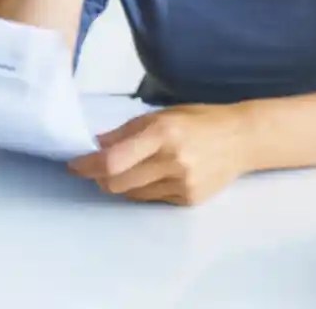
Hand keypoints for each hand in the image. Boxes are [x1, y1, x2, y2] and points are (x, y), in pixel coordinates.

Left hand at [67, 104, 252, 205]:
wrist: (242, 139)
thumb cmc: (199, 121)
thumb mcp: (162, 115)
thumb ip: (126, 131)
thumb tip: (94, 145)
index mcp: (163, 133)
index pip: (113, 160)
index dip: (88, 165)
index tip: (74, 164)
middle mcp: (172, 161)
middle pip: (118, 183)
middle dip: (100, 177)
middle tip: (96, 168)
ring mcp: (182, 183)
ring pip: (132, 194)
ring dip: (120, 183)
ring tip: (128, 168)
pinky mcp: (188, 199)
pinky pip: (152, 199)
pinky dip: (143, 188)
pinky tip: (156, 174)